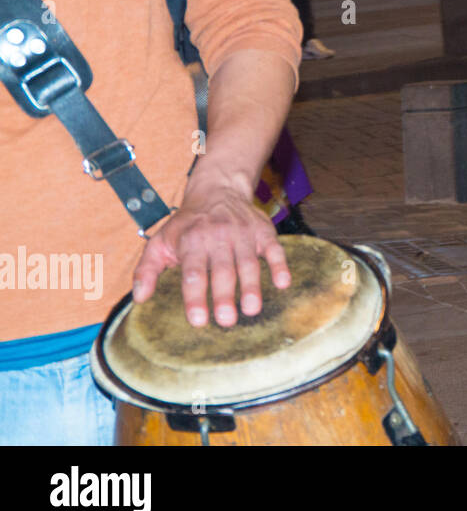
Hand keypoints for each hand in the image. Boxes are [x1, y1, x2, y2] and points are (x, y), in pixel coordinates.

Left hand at [132, 181, 289, 327]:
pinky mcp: (263, 231)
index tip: (198, 321)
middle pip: (222, 270)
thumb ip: (147, 270)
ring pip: (248, 262)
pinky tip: (283, 282)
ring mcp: (243, 234)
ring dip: (251, 286)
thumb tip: (140, 298)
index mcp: (191, 242)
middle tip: (227, 321)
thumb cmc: (188, 224)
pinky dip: (280, 265)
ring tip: (252, 309)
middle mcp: (218, 237)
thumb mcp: (160, 241)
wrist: (218, 189)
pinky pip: (274, 248)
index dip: (195, 297)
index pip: (193, 272)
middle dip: (224, 296)